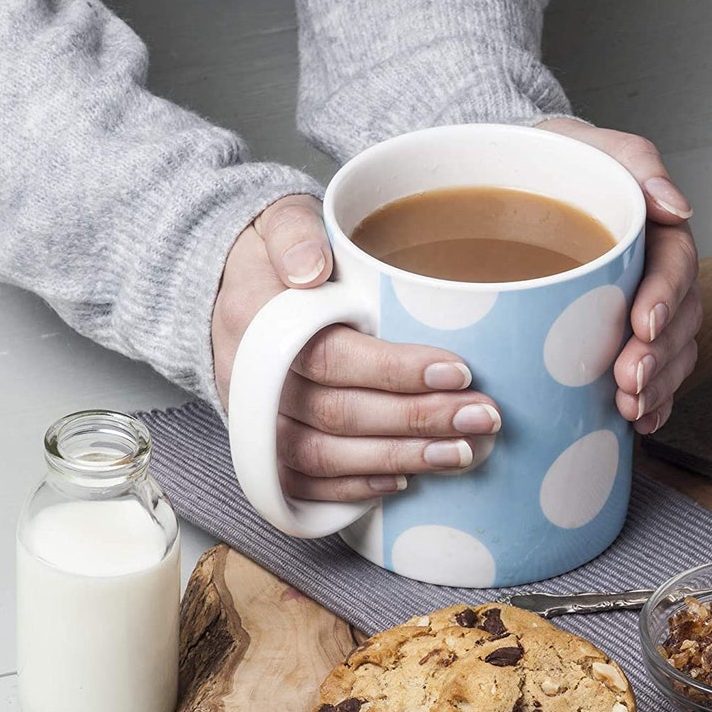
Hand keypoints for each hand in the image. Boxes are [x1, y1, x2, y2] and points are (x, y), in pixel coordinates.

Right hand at [211, 195, 499, 502]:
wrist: (228, 293)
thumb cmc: (271, 258)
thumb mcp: (279, 221)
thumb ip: (295, 235)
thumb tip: (311, 268)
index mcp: (255, 323)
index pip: (332, 357)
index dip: (396, 370)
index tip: (458, 371)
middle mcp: (251, 382)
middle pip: (340, 414)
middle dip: (419, 420)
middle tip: (483, 416)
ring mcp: (254, 424)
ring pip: (327, 457)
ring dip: (400, 459)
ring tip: (463, 452)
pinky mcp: (263, 452)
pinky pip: (305, 485)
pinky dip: (355, 489)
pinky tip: (405, 481)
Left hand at [536, 119, 700, 433]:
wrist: (517, 184)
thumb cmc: (556, 163)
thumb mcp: (589, 145)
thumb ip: (636, 163)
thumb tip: (675, 205)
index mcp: (654, 231)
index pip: (675, 264)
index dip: (666, 298)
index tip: (644, 323)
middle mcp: (653, 274)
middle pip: (678, 321)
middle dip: (659, 357)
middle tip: (631, 380)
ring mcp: (638, 310)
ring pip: (670, 354)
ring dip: (657, 386)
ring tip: (632, 407)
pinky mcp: (616, 339)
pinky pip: (649, 375)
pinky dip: (651, 402)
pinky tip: (639, 420)